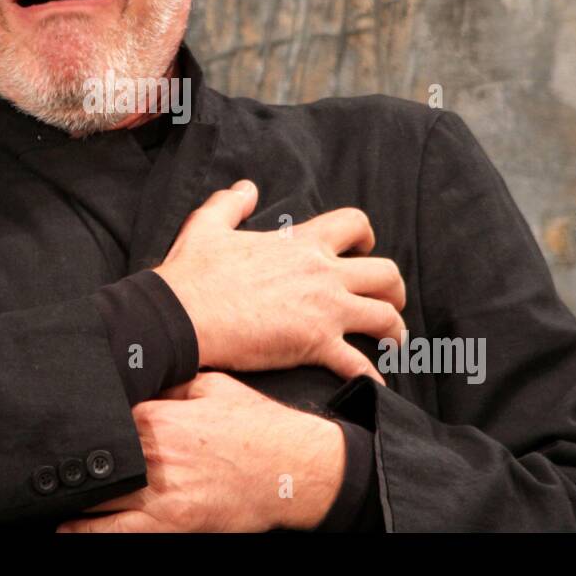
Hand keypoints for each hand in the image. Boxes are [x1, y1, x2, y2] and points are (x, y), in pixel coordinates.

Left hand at [56, 372, 346, 532]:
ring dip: (73, 499)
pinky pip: (117, 535)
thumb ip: (168, 385)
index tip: (55, 427)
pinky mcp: (173, 525)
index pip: (99, 421)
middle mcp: (154, 456)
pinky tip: (67, 531)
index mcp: (158, 417)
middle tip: (44, 463)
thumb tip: (133, 380)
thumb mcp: (211, 387)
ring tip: (51, 496)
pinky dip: (87, 534)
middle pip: (93, 462)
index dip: (77, 425)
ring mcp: (162, 495)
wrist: (295, 469)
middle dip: (70, 464)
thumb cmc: (256, 426)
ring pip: (98, 501)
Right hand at [153, 180, 405, 382]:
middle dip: (394, 289)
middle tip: (387, 301)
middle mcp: (322, 273)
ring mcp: (324, 310)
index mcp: (299, 243)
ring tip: (392, 344)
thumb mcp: (207, 225)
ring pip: (386, 317)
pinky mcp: (316, 345)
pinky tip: (374, 387)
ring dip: (394, 331)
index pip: (354, 224)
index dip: (366, 236)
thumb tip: (245, 188)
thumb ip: (230, 203)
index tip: (363, 250)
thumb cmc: (191, 272)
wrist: (180, 315)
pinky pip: (359, 366)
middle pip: (386, 272)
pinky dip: (371, 379)